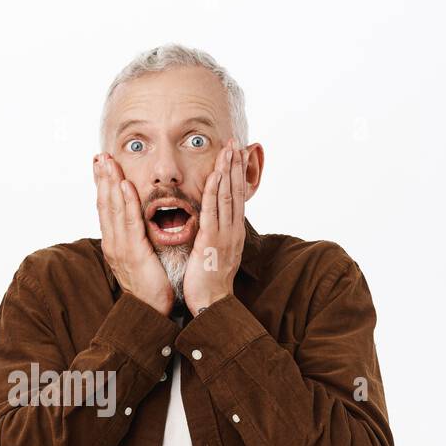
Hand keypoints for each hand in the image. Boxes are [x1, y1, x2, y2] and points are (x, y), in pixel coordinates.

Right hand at [92, 152, 173, 316]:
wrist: (149, 310)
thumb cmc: (149, 285)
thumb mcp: (139, 257)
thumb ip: (136, 239)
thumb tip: (137, 224)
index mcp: (114, 242)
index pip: (106, 208)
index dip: (102, 185)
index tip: (100, 165)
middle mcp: (112, 241)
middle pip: (104, 203)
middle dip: (101, 178)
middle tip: (100, 155)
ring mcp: (119, 246)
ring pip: (113, 208)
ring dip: (109, 182)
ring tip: (107, 161)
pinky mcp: (132, 251)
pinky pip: (129, 221)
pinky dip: (126, 201)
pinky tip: (124, 185)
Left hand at [183, 137, 246, 314]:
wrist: (211, 303)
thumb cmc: (209, 281)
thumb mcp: (215, 253)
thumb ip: (214, 236)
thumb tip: (211, 224)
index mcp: (233, 232)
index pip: (236, 197)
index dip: (236, 175)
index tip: (235, 155)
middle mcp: (233, 230)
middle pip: (236, 191)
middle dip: (235, 165)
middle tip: (234, 142)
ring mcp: (225, 234)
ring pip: (228, 196)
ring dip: (227, 171)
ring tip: (228, 149)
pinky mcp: (212, 240)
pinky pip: (214, 211)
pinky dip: (215, 191)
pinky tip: (215, 175)